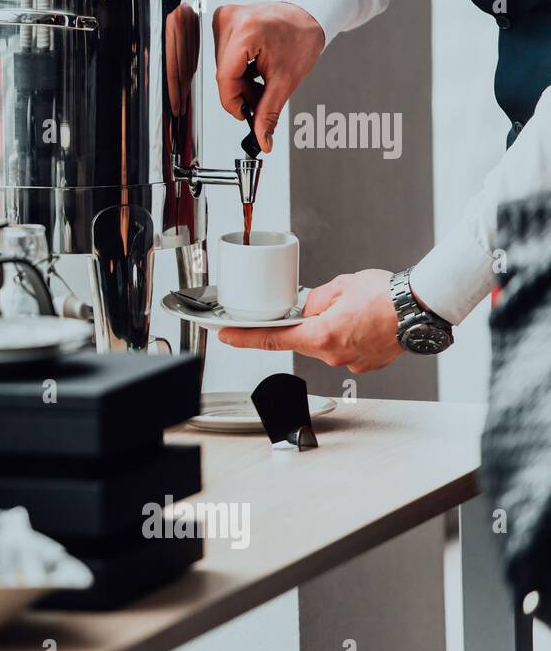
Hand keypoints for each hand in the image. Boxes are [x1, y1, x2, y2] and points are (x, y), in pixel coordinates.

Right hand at [212, 2, 324, 151]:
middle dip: (241, 91)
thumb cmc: (301, 37)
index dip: (233, 102)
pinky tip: (254, 67)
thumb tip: (261, 139)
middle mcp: (230, 20)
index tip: (244, 114)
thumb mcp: (286, 79)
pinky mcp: (224, 21)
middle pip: (223, 73)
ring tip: (261, 79)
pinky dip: (238, 68)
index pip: (225, 77)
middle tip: (261, 96)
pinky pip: (223, 55)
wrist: (308, 14)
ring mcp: (225, 19)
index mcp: (247, 31)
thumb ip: (269, 113)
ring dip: (239, 81)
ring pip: (222, 67)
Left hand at [217, 269, 404, 373]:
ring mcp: (350, 363)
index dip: (244, 338)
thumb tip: (303, 309)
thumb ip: (313, 300)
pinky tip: (363, 321)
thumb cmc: (388, 296)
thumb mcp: (340, 286)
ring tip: (355, 310)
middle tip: (330, 304)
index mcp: (321, 336)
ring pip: (325, 343)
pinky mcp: (365, 364)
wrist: (424, 308)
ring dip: (331, 327)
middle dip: (307, 322)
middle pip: (302, 339)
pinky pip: (345, 348)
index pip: (272, 339)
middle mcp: (333, 355)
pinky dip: (348, 335)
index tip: (227, 337)